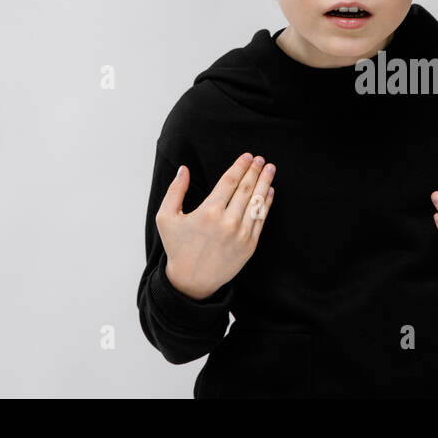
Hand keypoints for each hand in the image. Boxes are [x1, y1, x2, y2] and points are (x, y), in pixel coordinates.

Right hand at [156, 152, 275, 300]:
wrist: (191, 281)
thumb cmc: (178, 247)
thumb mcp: (166, 218)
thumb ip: (175, 191)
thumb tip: (184, 169)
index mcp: (208, 212)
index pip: (230, 181)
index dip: (240, 166)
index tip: (248, 156)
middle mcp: (228, 222)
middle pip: (246, 188)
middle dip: (255, 171)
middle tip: (261, 159)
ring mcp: (241, 234)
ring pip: (257, 202)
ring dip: (265, 183)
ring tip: (270, 169)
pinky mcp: (250, 245)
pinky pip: (261, 219)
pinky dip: (267, 203)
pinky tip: (269, 191)